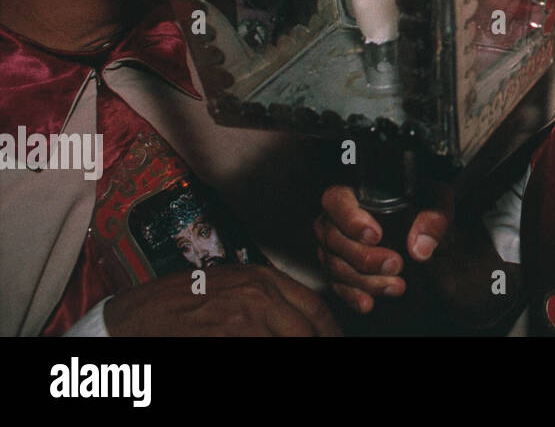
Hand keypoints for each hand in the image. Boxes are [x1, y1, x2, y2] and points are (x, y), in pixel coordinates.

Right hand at [103, 265, 340, 335]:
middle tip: (331, 351)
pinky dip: (271, 356)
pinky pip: (261, 348)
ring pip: (290, 339)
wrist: (135, 318)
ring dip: (295, 348)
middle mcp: (259, 294)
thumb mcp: (231, 288)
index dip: (330, 333)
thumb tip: (299, 325)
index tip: (336, 342)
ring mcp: (244, 317)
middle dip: (319, 344)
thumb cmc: (180, 303)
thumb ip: (268, 303)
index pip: (316, 308)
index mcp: (262, 279)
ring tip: (288, 358)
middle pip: (309, 330)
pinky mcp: (227, 335)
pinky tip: (253, 357)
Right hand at [314, 184, 452, 313]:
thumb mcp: (437, 201)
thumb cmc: (425, 206)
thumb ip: (434, 217)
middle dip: (365, 257)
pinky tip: (369, 302)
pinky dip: (353, 296)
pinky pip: (337, 285)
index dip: (351, 220)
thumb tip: (420, 247)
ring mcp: (334, 245)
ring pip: (335, 266)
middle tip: (395, 264)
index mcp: (355, 191)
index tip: (375, 235)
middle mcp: (337, 217)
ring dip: (365, 281)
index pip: (337, 200)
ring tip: (396, 285)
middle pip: (334, 238)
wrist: (424, 229)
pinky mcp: (338, 269)